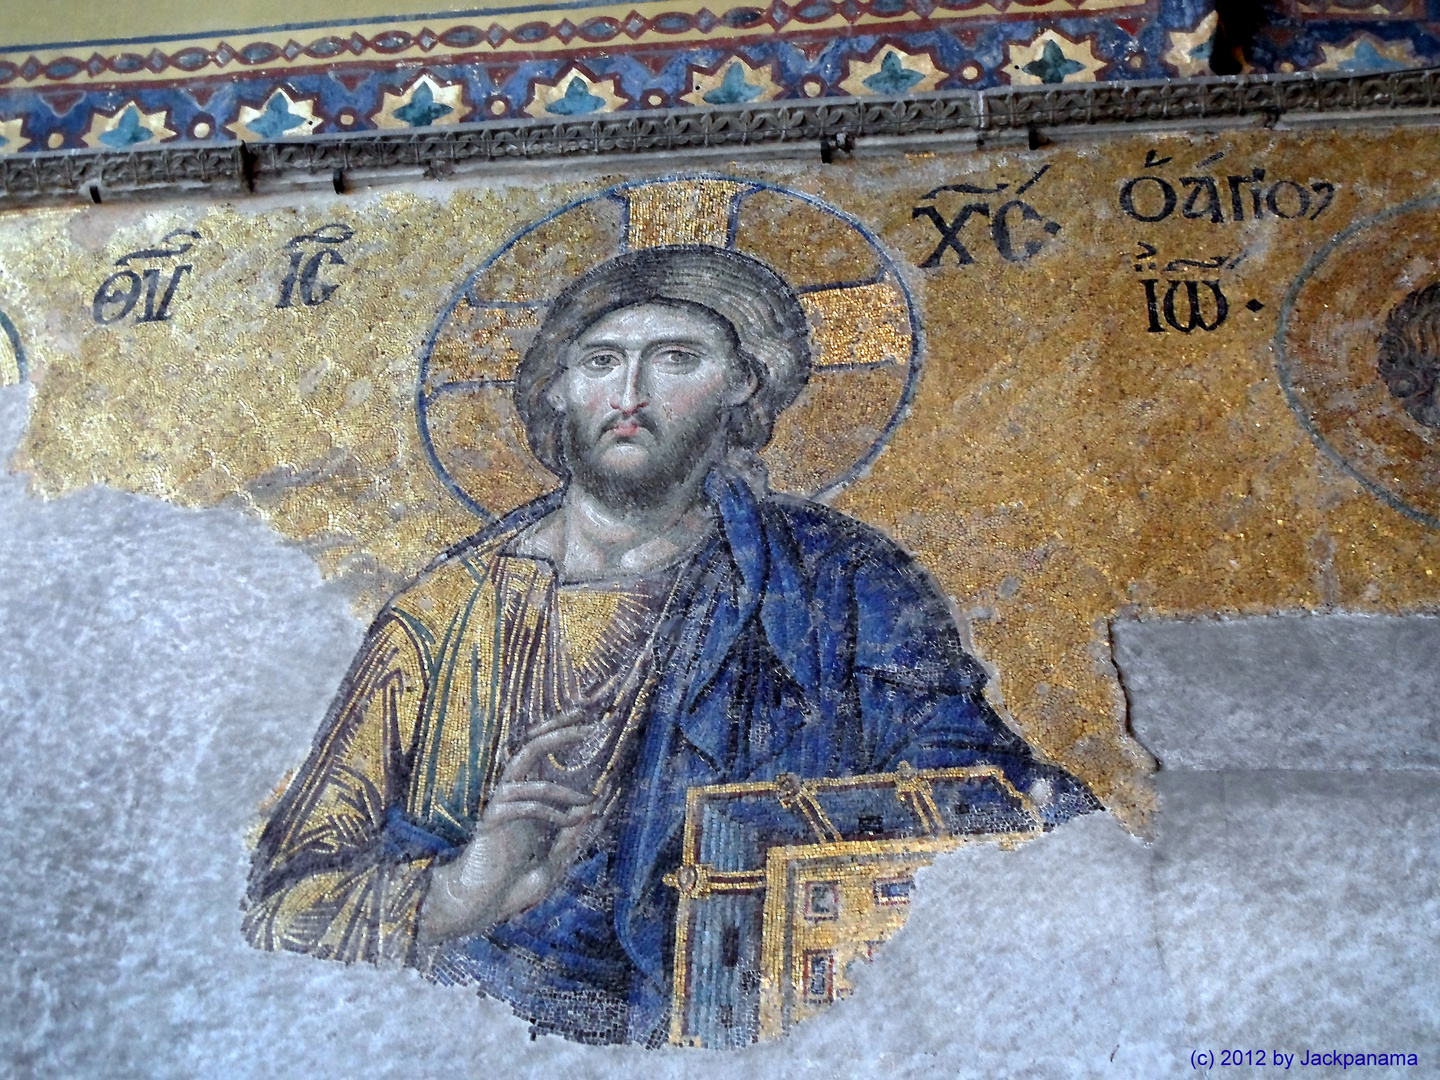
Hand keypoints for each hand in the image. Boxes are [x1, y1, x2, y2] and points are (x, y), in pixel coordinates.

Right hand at [417, 714, 602, 942]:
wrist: (480, 909)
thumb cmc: (513, 887)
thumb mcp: (554, 860)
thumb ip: (571, 837)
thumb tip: (594, 810)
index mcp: (527, 801)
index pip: (541, 758)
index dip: (560, 735)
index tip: (586, 721)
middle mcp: (513, 796)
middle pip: (529, 747)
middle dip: (557, 732)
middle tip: (587, 725)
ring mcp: (501, 805)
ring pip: (526, 770)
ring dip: (564, 787)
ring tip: (590, 801)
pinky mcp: (492, 819)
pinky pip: (525, 803)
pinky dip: (553, 810)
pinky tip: (572, 822)